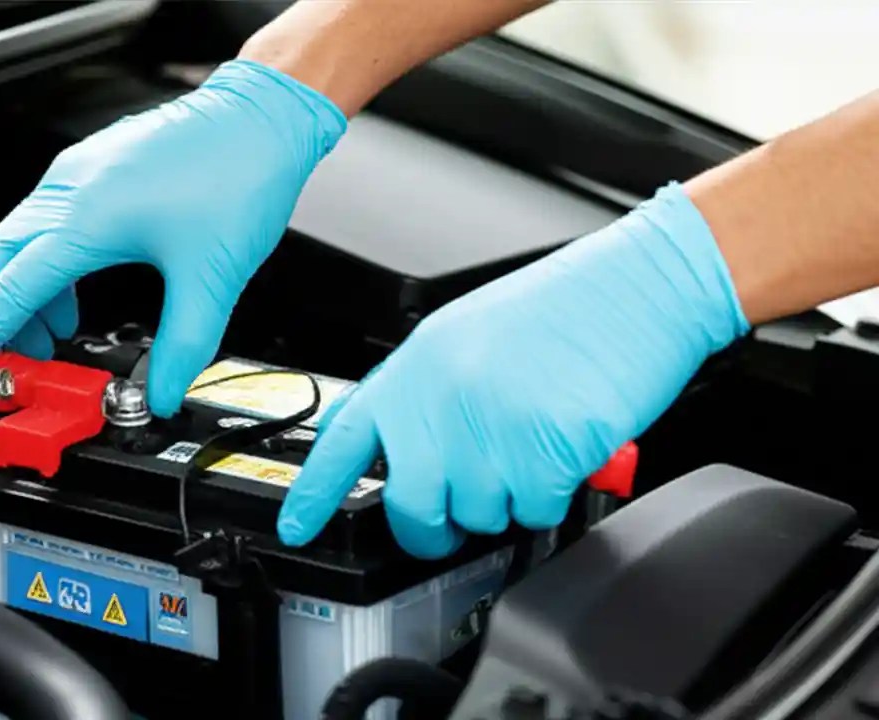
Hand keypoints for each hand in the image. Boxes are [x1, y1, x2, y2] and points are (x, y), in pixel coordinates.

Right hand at [0, 59, 346, 415]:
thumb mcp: (213, 276)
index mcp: (85, 219)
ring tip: (47, 339)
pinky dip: (42, 266)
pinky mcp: (92, 167)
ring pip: (16, 241)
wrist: (263, 117)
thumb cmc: (240, 173)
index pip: (8, 289)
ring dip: (19, 295)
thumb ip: (184, 346)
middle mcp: (69, 190)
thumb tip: (163, 391)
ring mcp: (76, 173)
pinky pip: (42, 222)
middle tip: (4, 364)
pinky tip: (69, 295)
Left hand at [277, 183, 749, 558]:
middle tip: (454, 524)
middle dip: (434, 529)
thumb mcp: (468, 338)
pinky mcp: (542, 447)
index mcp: (416, 366)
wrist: (640, 286)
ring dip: (507, 500)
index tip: (296, 527)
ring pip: (480, 514)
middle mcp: (442, 396)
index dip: (314, 492)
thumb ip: (428, 396)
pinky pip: (534, 509)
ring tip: (532, 447)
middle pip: (412, 505)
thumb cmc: (566, 309)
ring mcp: (490, 423)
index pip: (345, 439)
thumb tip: (410, 454)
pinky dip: (552, 494)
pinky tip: (563, 450)